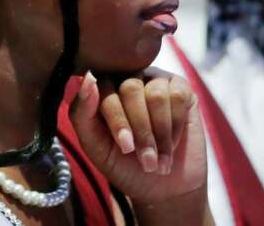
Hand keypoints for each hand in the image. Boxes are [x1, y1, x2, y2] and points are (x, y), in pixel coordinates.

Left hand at [69, 68, 206, 205]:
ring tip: (159, 160)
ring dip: (159, 133)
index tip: (126, 147)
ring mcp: (156, 80)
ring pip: (156, 95)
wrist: (163, 186)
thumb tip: (88, 78)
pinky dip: (175, 126)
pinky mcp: (181, 87)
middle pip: (131, 89)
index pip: (104, 88)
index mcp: (103, 89)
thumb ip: (82, 114)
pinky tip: (172, 143)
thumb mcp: (96, 147)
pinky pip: (178, 96)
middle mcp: (129, 78)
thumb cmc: (124, 165)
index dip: (116, 119)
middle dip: (140, 130)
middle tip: (145, 160)